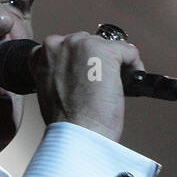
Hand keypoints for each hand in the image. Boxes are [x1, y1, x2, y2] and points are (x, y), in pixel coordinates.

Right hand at [30, 31, 144, 142]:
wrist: (77, 134)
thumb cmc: (65, 122)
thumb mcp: (49, 90)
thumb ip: (60, 73)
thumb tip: (79, 71)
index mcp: (42, 54)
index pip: (66, 46)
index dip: (80, 62)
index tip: (88, 74)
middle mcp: (60, 44)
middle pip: (89, 43)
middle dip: (97, 61)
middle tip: (102, 83)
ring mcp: (83, 45)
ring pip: (108, 46)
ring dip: (114, 64)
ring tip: (114, 86)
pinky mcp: (105, 51)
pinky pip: (128, 51)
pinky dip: (134, 66)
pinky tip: (130, 83)